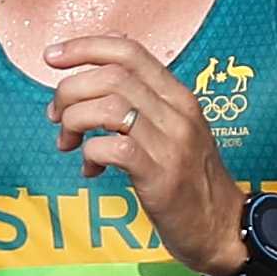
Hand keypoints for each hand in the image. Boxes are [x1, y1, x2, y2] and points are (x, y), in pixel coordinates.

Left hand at [46, 36, 247, 274]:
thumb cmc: (191, 181)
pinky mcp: (161, 178)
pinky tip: (91, 167)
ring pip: (109, 108)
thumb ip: (143, 102)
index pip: (129, 51)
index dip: (84, 47)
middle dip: (70, 90)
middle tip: (56, 116)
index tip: (53, 57)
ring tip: (69, 143)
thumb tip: (98, 75)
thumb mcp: (175, 129)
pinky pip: (114, 148)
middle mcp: (178, 113)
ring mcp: (171, 145)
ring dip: (75, 121)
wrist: (223, 227)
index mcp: (179, 96)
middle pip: (112, 76)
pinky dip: (90, 152)